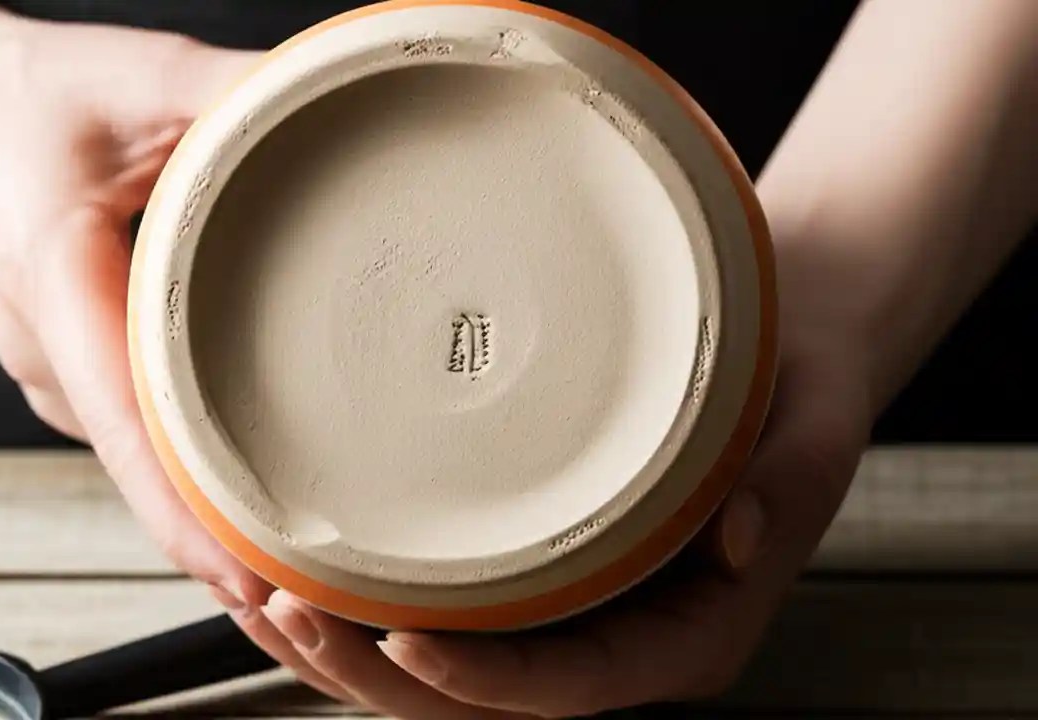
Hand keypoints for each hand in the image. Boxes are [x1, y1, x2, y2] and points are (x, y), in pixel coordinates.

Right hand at [0, 7, 365, 698]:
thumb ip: (239, 95)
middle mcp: (50, 358)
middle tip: (323, 570)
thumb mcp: (136, 79)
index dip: (198, 520)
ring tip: (300, 534)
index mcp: (59, 290)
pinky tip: (247, 465)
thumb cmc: (5, 100)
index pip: (136, 435)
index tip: (258, 576)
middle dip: (231, 528)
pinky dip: (190, 456)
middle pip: (149, 469)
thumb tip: (342, 111)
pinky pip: (134, 431)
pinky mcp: (65, 368)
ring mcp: (53, 373)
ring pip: (142, 458)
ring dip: (211, 496)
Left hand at [252, 242, 874, 717]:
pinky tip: (288, 560)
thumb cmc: (796, 382)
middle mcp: (612, 633)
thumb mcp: (815, 424)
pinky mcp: (527, 564)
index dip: (483, 679)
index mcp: (684, 633)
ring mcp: (563, 606)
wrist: (780, 337)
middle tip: (283, 607)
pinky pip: (437, 601)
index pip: (571, 684)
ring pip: (439, 660)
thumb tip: (743, 537)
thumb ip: (788, 483)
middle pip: (478, 692)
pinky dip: (360, 593)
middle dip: (372, 669)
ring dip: (343, 642)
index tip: (401, 641)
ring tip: (254, 589)